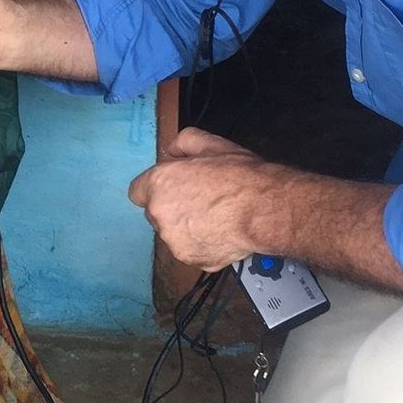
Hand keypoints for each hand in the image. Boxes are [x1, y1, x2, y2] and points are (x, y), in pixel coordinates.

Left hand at [127, 127, 272, 270]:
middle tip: (200, 200)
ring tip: (215, 216)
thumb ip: (182, 143)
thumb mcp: (211, 143)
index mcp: (158, 184)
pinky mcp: (191, 259)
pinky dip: (202, 244)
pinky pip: (191, 250)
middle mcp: (160, 215)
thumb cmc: (240, 177)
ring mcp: (174, 241)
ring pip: (173, 234)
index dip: (155, 189)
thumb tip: (171, 152)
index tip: (171, 188)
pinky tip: (221, 231)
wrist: (265, 209)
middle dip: (172, 208)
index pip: (136, 191)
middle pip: (155, 214)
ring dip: (186, 228)